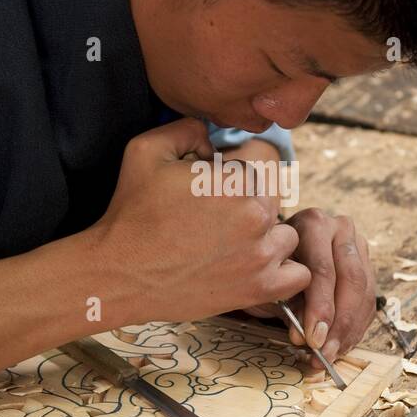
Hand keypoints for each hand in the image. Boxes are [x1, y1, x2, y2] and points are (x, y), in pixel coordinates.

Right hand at [92, 119, 309, 322]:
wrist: (118, 274)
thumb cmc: (131, 213)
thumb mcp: (147, 150)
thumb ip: (188, 128)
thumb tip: (213, 138)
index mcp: (236, 180)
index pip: (264, 159)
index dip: (238, 168)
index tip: (215, 184)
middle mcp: (256, 216)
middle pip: (276, 196)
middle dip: (250, 200)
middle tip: (215, 217)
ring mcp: (261, 256)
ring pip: (287, 235)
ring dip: (267, 236)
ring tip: (231, 243)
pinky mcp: (258, 288)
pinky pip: (298, 276)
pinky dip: (284, 271)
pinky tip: (255, 266)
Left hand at [262, 208, 376, 368]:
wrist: (278, 247)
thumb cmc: (268, 262)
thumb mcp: (269, 277)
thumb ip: (286, 301)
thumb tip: (303, 337)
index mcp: (313, 224)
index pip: (323, 270)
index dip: (320, 308)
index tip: (312, 339)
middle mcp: (341, 229)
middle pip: (351, 280)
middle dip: (338, 322)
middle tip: (325, 351)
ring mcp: (358, 246)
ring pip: (364, 292)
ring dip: (349, 329)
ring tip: (332, 355)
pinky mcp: (367, 264)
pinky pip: (369, 300)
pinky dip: (356, 327)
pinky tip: (342, 345)